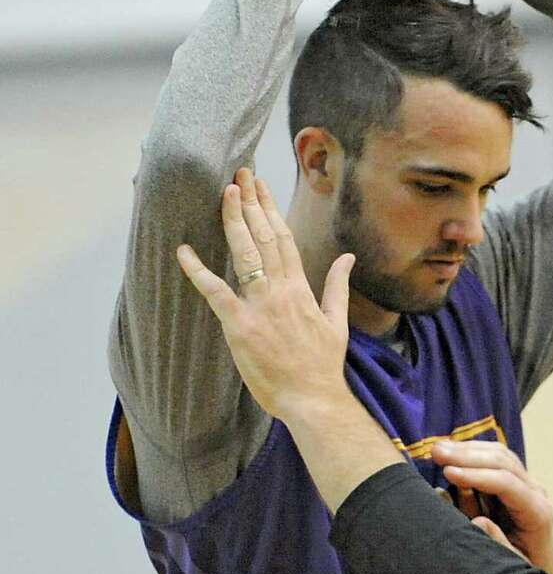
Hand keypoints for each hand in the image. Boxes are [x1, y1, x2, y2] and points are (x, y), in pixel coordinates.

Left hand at [176, 169, 350, 421]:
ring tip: (224, 193)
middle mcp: (281, 291)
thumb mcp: (336, 322)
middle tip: (238, 174)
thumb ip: (338, 286)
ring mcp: (261, 307)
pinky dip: (199, 271)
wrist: (314, 399)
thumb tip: (348, 258)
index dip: (269, 208)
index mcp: (301, 289)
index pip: (283, 238)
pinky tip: (184, 252)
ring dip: (233, 221)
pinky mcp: (241, 326)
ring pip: (245, 254)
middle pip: (264, 237)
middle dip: (251, 203)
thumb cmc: (323, 366)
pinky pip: (216, 292)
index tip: (259, 185)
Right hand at [432, 441, 552, 573]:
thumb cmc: (526, 565)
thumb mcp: (512, 561)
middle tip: (436, 452)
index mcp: (537, 511)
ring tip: (437, 448)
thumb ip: (497, 542)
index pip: (506, 483)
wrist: (543, 561)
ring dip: (467, 448)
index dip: (476, 475)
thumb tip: (477, 521)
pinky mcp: (517, 479)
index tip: (448, 472)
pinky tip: (452, 451)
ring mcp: (528, 482)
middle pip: (503, 461)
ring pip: (500, 454)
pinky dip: (473, 451)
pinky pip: (497, 457)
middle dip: (467, 455)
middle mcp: (536, 491)